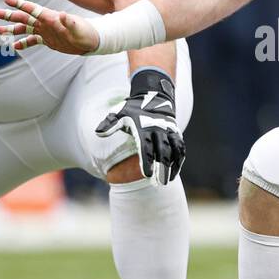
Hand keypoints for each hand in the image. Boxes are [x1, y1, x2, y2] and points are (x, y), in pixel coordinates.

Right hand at [0, 0, 100, 54]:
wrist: (92, 41)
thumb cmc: (86, 32)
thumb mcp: (78, 28)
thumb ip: (69, 22)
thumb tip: (62, 15)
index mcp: (50, 17)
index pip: (31, 9)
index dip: (18, 4)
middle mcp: (45, 23)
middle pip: (24, 18)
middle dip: (9, 15)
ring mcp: (46, 31)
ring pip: (25, 29)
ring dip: (13, 30)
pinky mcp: (48, 40)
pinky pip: (33, 41)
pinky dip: (24, 43)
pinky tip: (15, 46)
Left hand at [96, 68, 185, 185]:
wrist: (154, 95)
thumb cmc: (133, 108)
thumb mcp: (119, 113)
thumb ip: (109, 124)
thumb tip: (98, 132)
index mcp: (143, 127)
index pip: (146, 147)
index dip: (147, 161)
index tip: (147, 174)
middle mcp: (158, 129)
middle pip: (162, 151)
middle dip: (162, 168)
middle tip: (160, 183)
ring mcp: (169, 131)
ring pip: (174, 150)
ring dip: (172, 166)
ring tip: (168, 180)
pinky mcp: (175, 132)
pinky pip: (180, 147)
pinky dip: (179, 159)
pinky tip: (175, 171)